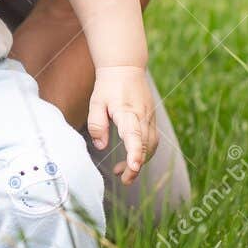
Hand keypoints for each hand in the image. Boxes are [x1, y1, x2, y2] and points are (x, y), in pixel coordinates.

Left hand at [86, 66, 155, 183]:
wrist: (126, 68)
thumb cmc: (109, 86)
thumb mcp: (96, 102)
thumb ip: (97, 124)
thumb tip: (102, 146)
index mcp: (128, 112)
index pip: (134, 135)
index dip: (135, 153)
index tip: (134, 166)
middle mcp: (143, 116)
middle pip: (146, 146)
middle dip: (136, 166)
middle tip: (123, 179)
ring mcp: (150, 118)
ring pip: (151, 146)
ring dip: (140, 161)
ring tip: (122, 172)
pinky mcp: (151, 119)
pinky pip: (151, 141)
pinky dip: (143, 153)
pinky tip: (130, 159)